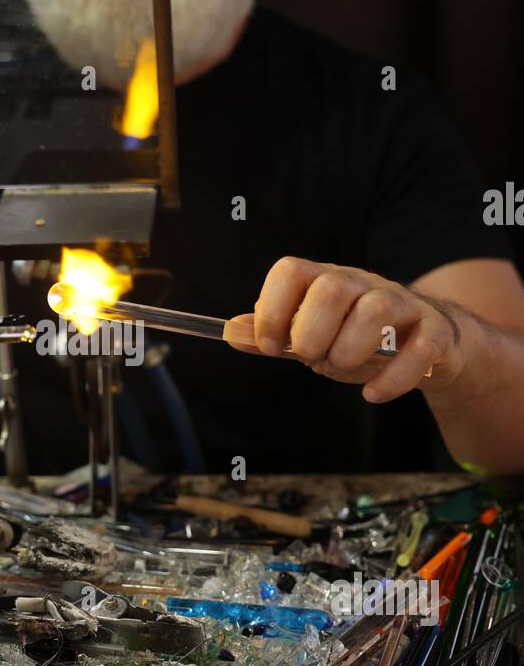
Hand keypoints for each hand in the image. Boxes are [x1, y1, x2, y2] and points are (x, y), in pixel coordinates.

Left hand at [224, 257, 466, 402]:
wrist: (428, 346)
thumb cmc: (358, 339)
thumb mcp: (312, 336)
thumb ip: (274, 335)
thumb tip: (230, 332)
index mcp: (325, 282)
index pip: (292, 271)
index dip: (272, 309)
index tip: (269, 346)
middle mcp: (363, 285)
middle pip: (334, 287)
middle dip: (312, 332)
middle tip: (311, 358)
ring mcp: (402, 305)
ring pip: (377, 308)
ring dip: (350, 350)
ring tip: (341, 369)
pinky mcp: (434, 333)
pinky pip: (421, 346)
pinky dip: (394, 376)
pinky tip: (373, 393)